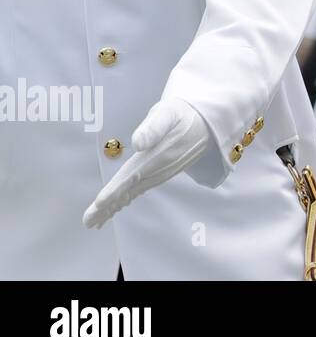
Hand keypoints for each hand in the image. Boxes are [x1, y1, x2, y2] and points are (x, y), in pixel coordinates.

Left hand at [83, 99, 212, 228]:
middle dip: (108, 207)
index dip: (115, 190)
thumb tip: (138, 143)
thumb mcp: (168, 113)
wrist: (206, 122)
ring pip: (133, 193)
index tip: (99, 204)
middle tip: (89, 223)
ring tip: (97, 221)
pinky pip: (140, 190)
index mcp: (156, 156)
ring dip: (114, 207)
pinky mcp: (162, 173)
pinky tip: (118, 206)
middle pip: (128, 190)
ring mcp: (161, 174)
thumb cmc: (182, 114)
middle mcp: (158, 169)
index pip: (131, 176)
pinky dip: (126, 199)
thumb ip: (153, 127)